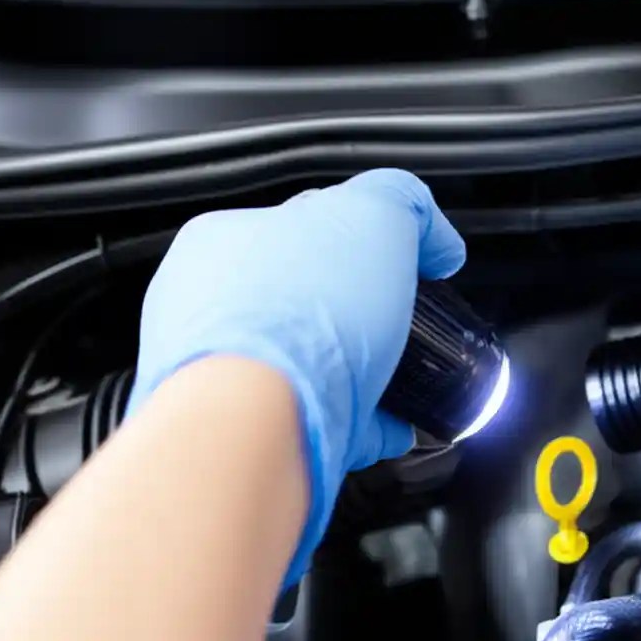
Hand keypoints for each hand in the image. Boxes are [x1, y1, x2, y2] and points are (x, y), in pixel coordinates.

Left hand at [126, 169, 465, 587]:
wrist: (254, 426)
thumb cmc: (292, 320)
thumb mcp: (375, 214)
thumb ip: (402, 204)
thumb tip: (431, 235)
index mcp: (223, 242)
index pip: (299, 224)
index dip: (362, 241)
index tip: (403, 263)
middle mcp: (209, 310)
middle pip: (304, 300)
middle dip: (359, 315)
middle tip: (406, 325)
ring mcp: (219, 378)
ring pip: (306, 367)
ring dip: (361, 375)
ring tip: (403, 386)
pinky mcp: (241, 436)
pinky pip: (311, 423)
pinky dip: (356, 426)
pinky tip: (388, 428)